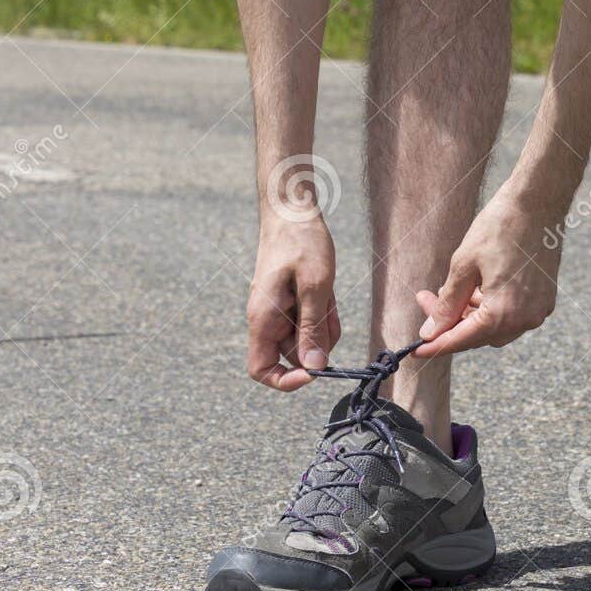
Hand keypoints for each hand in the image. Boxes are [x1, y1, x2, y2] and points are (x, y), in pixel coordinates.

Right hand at [245, 219, 340, 389]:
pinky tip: (329, 291)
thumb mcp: (315, 287)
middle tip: (328, 310)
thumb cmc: (302, 242)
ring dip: (325, 324)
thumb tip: (315, 367)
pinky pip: (313, 321)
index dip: (286, 380)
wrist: (293, 210)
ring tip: (328, 294)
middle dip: (319, 342)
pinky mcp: (292, 303)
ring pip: (309, 339)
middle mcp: (267, 320)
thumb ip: (313, 328)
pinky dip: (325, 312)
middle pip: (295, 354)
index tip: (316, 371)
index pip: (261, 370)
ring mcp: (279, 312)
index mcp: (263, 319)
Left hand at [414, 192, 561, 357]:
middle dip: (451, 323)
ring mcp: (537, 311)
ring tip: (451, 289)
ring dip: (470, 315)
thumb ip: (447, 304)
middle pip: (479, 335)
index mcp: (503, 313)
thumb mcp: (463, 266)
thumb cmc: (500, 228)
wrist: (539, 203)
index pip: (461, 340)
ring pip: (495, 327)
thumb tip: (431, 332)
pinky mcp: (543, 301)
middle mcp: (524, 319)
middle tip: (427, 301)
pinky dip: (490, 309)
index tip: (415, 349)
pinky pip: (511, 316)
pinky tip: (476, 288)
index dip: (435, 345)